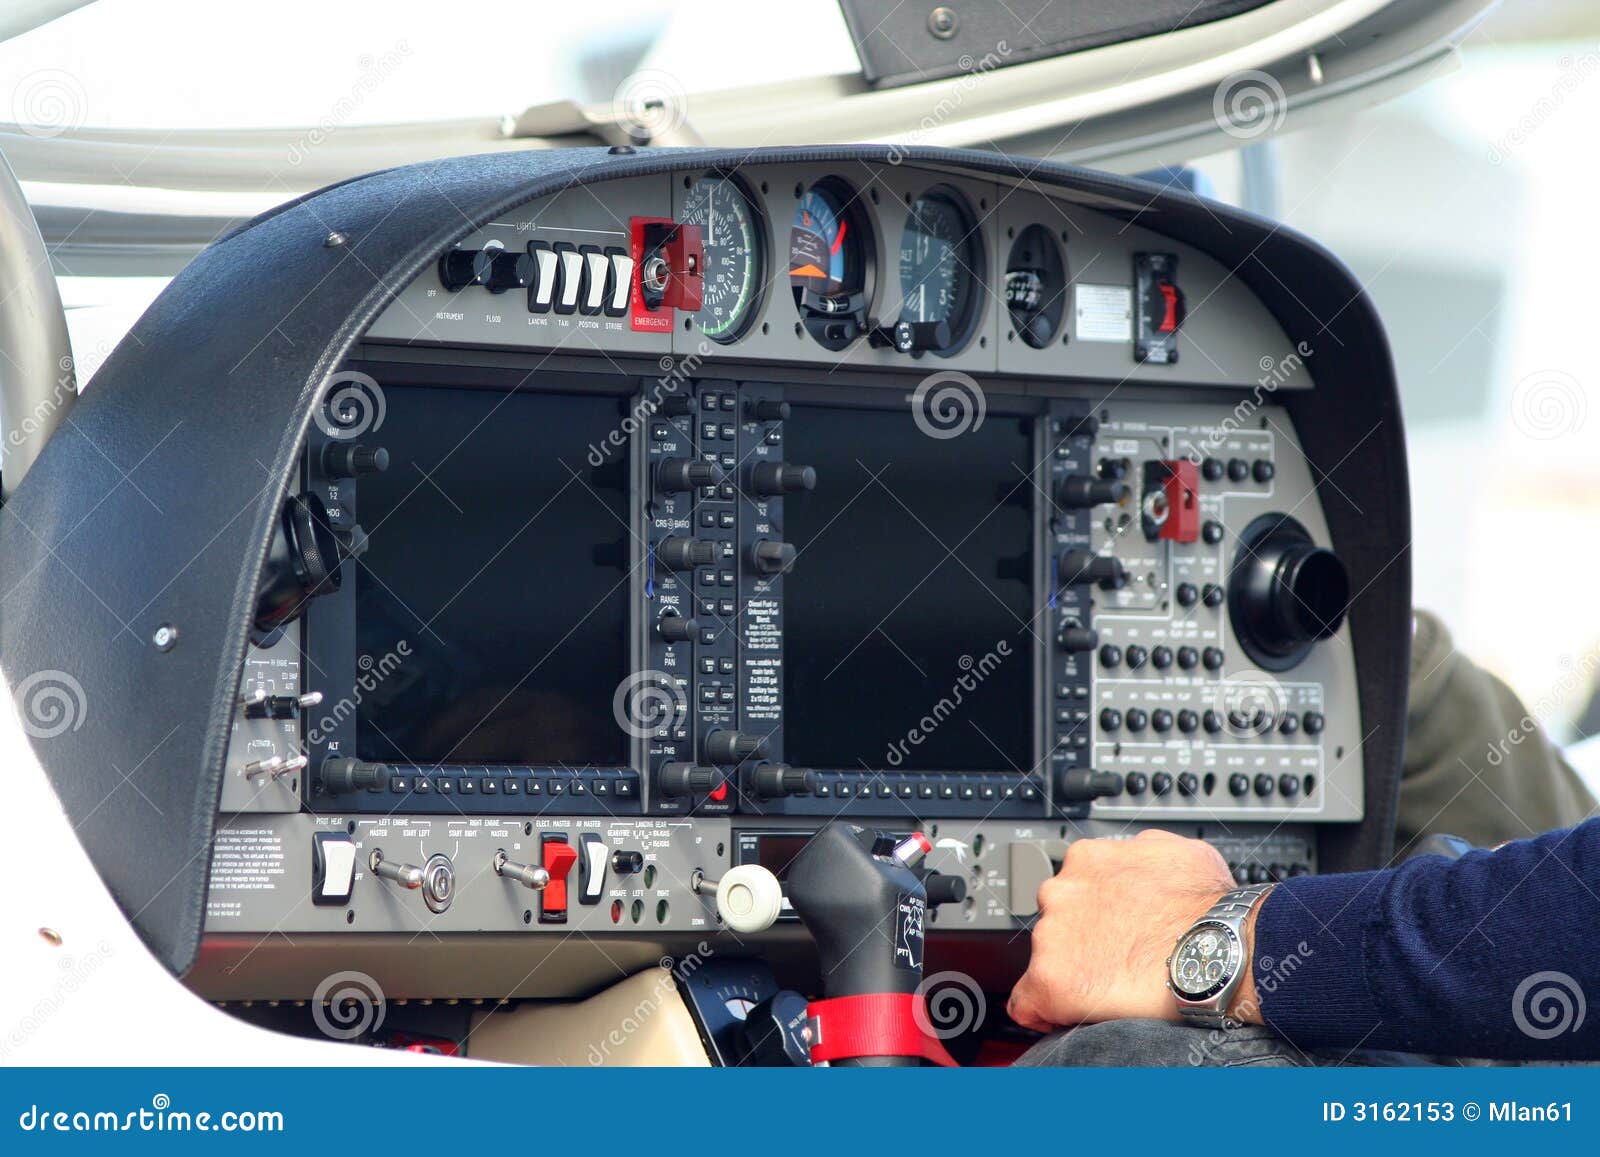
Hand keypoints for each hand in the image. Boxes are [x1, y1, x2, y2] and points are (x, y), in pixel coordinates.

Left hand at [1006, 829, 1256, 1031]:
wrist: (1217, 949)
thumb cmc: (1207, 906)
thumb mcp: (1177, 851)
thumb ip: (1141, 851)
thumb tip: (1140, 855)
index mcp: (1087, 859)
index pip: (1072, 887)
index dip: (1091, 914)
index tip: (1108, 931)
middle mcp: (1060, 892)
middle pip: (1055, 922)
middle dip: (1080, 941)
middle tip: (1114, 960)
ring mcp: (1051, 936)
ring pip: (1046, 960)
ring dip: (1072, 973)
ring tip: (1110, 988)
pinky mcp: (1050, 980)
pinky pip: (1027, 1003)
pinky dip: (1045, 1012)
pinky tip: (1067, 1016)